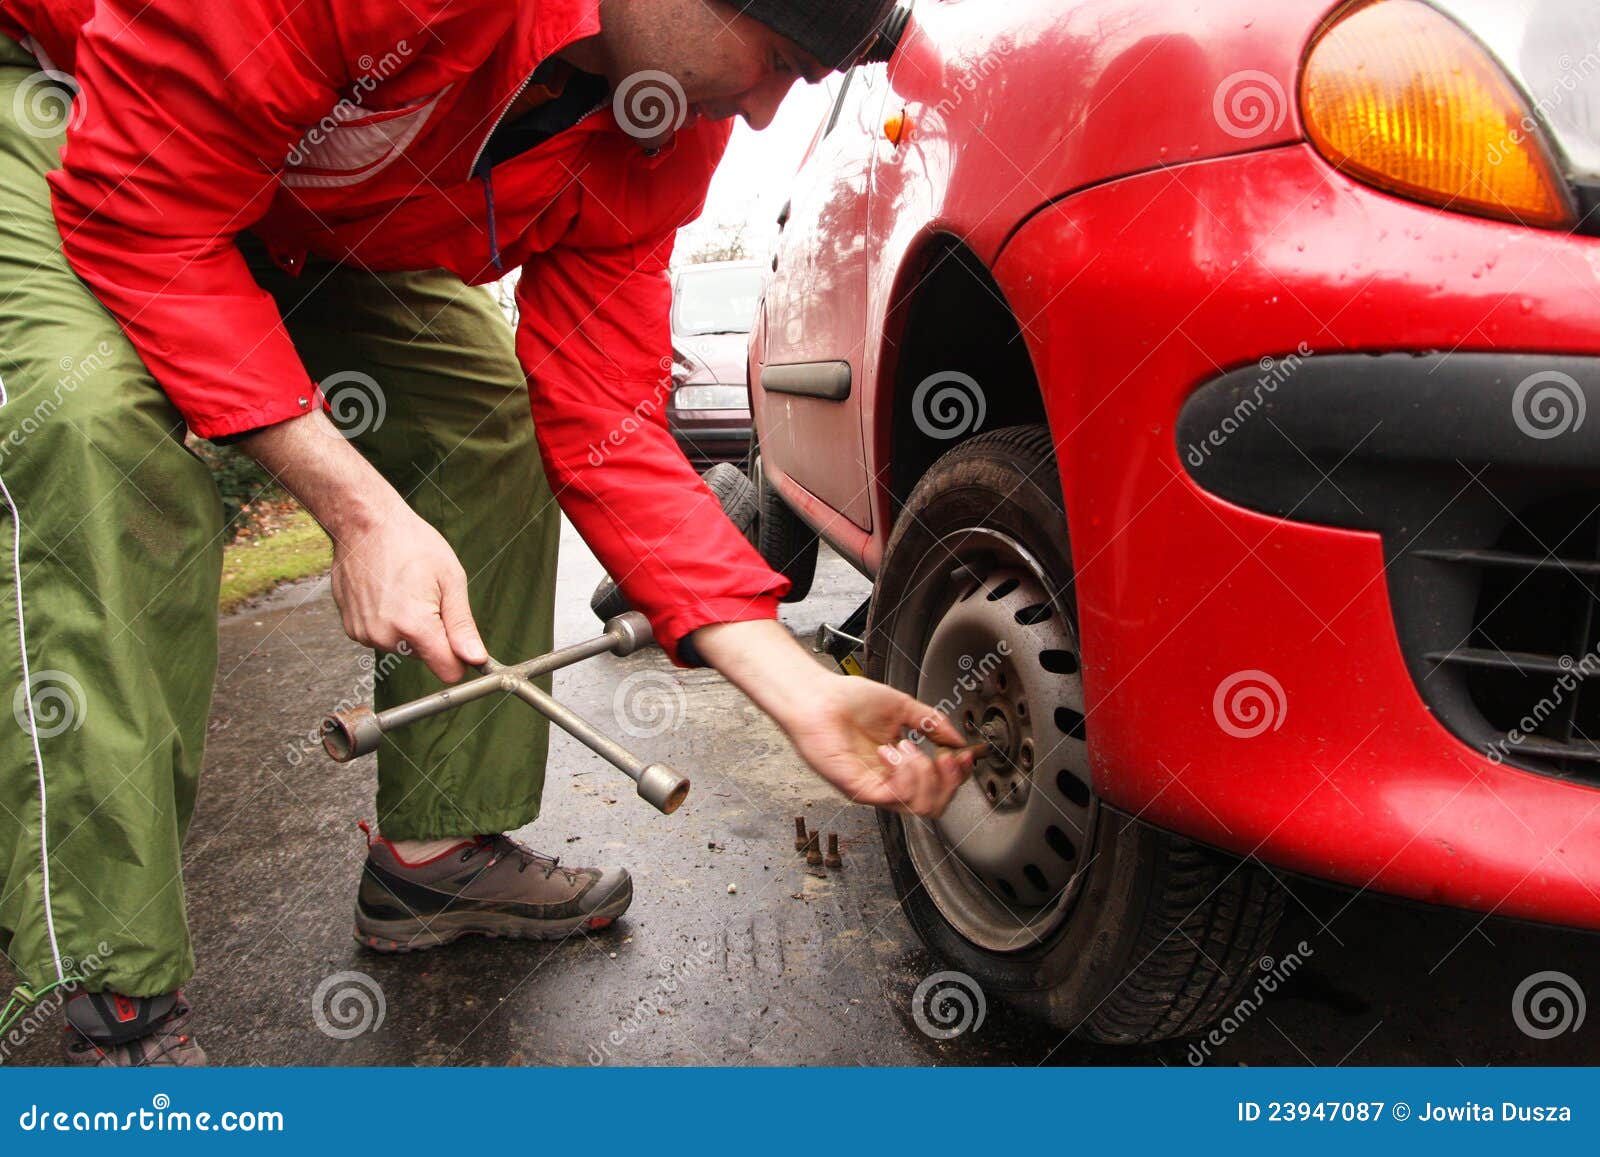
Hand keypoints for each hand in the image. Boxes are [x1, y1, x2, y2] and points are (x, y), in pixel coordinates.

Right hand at [330, 508, 486, 682]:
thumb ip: (462, 625)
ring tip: (405, 590)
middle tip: (427, 596)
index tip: (462, 639)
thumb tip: (476, 659)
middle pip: (426, 657)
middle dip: (434, 635)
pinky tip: (386, 594)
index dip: (460, 657)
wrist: (364, 523)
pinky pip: (383, 637)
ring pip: (404, 647)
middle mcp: (385, 637)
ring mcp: (364, 634)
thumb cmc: (410, 543)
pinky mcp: (352, 629)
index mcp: (414, 625)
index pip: (448, 671)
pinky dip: (389, 622)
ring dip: (410, 627)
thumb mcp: (451, 579)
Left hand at [690, 619, 975, 816]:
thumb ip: (932, 722)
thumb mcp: (902, 707)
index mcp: (899, 767)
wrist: (816, 696)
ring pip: (920, 807)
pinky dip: (903, 772)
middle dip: (949, 781)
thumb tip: (958, 740)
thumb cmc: (847, 700)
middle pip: (935, 806)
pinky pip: (896, 797)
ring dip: (923, 773)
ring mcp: (874, 788)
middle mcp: (888, 782)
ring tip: (905, 746)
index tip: (963, 754)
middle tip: (944, 757)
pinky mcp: (859, 790)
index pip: (939, 787)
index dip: (957, 776)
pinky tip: (892, 749)